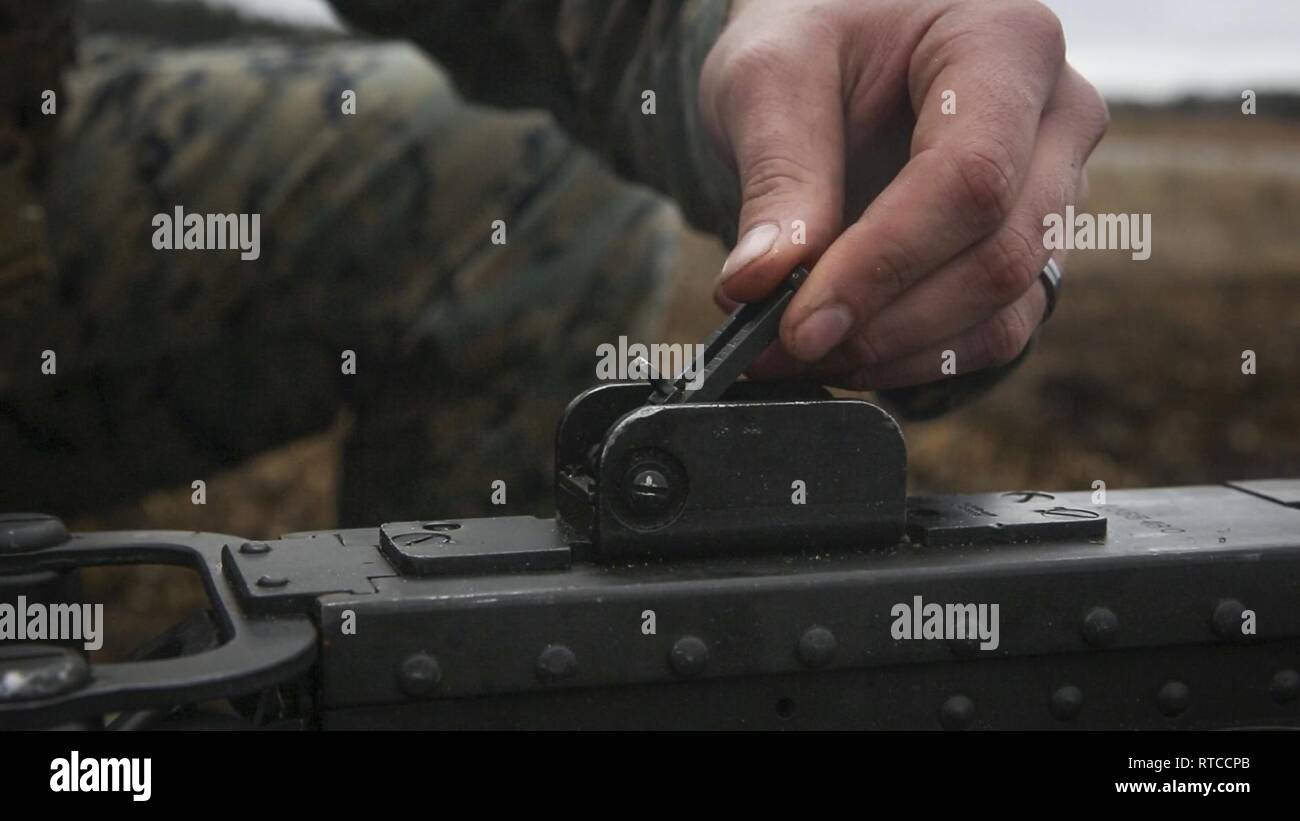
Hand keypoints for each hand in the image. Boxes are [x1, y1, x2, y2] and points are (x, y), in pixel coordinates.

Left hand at [699, 0, 1107, 388]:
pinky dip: (917, 358)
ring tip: (798, 353)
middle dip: (885, 321)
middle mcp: (1057, 117)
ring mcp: (1057, 190)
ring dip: (898, 352)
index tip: (798, 320)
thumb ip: (777, 175)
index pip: (969, 178)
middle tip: (783, 346)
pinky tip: (845, 353)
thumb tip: (759, 284)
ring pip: (1005, 308)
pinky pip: (995, 330)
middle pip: (999, 254)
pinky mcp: (1031, 248)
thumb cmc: (811, 37)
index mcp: (1007, 43)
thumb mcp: (771, 78)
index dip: (883, 264)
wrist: (835, 44)